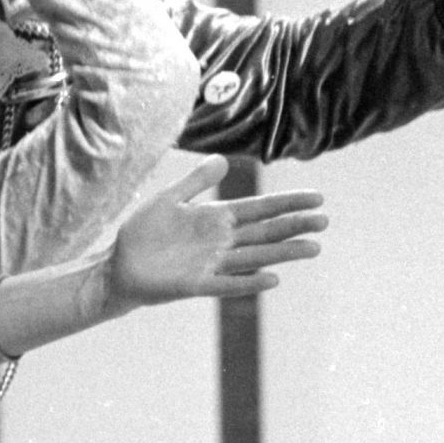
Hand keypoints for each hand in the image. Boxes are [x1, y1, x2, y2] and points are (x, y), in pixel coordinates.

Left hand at [105, 155, 326, 308]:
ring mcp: (211, 264)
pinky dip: (249, 282)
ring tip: (313, 247)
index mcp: (215, 219)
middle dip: (294, 226)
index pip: (259, 209)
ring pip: (255, 256)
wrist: (119, 264)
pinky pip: (227, 284)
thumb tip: (223, 158)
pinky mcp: (196, 284)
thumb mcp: (169, 199)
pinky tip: (272, 278)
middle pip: (264, 232)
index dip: (287, 203)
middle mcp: (220, 242)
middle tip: (324, 220)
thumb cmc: (144, 233)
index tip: (317, 198)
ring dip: (283, 253)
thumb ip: (195, 181)